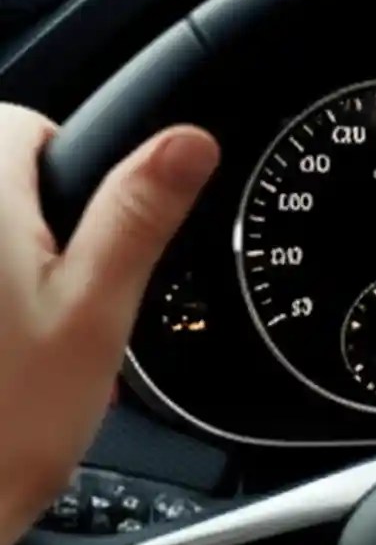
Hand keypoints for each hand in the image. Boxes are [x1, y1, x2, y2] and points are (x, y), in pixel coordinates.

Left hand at [0, 105, 217, 544]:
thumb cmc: (9, 422)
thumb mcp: (97, 311)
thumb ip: (139, 215)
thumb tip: (188, 143)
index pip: (23, 122)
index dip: (68, 170)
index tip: (86, 231)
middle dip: (35, 226)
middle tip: (61, 300)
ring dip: (14, 267)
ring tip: (23, 340)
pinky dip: (2, 302)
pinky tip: (3, 357)